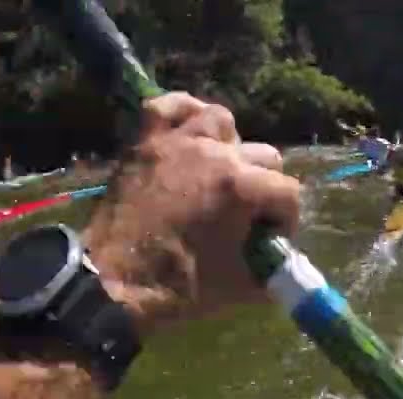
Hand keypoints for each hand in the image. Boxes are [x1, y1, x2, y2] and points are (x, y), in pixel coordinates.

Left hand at [83, 92, 299, 334]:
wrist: (113, 283)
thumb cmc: (182, 288)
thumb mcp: (243, 285)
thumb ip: (272, 265)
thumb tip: (282, 256)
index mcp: (243, 188)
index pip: (289, 193)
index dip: (285, 221)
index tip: (271, 241)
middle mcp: (216, 154)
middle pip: (265, 156)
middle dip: (264, 188)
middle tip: (247, 214)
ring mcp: (178, 142)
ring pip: (221, 121)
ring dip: (229, 145)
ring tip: (220, 170)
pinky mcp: (146, 142)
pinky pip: (169, 106)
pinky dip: (184, 114)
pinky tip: (189, 133)